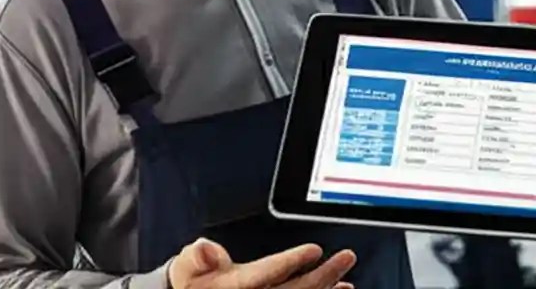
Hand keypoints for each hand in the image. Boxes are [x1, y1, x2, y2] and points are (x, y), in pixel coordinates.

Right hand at [168, 238, 356, 288]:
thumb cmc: (194, 280)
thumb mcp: (188, 266)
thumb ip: (197, 257)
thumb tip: (205, 250)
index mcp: (234, 287)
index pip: (266, 274)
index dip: (290, 262)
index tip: (313, 250)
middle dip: (323, 274)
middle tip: (345, 257)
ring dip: (328, 286)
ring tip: (346, 272)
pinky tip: (338, 288)